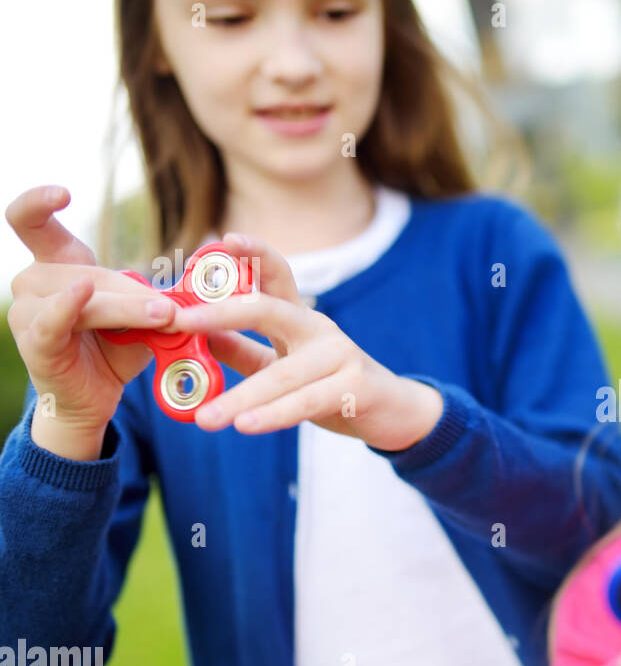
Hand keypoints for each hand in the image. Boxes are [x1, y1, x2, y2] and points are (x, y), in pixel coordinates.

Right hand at [5, 186, 175, 457]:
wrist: (94, 398)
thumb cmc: (115, 350)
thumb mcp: (141, 315)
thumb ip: (159, 296)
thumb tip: (201, 285)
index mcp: (58, 265)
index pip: (33, 222)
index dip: (40, 201)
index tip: (64, 193)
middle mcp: (35, 282)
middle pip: (90, 272)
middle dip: (134, 291)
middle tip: (171, 307)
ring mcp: (29, 312)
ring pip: (84, 298)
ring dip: (126, 308)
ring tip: (162, 316)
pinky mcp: (36, 342)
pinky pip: (53, 321)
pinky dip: (70, 308)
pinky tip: (83, 294)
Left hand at [167, 233, 443, 450]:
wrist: (395, 412)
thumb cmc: (334, 386)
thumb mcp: (284, 365)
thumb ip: (242, 350)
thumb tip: (195, 336)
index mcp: (301, 319)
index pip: (276, 275)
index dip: (254, 253)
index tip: (223, 239)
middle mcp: (320, 329)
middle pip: (268, 310)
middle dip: (221, 312)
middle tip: (179, 320)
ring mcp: (341, 356)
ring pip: (281, 375)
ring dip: (240, 398)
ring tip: (205, 419)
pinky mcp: (356, 388)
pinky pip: (305, 402)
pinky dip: (273, 415)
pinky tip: (246, 426)